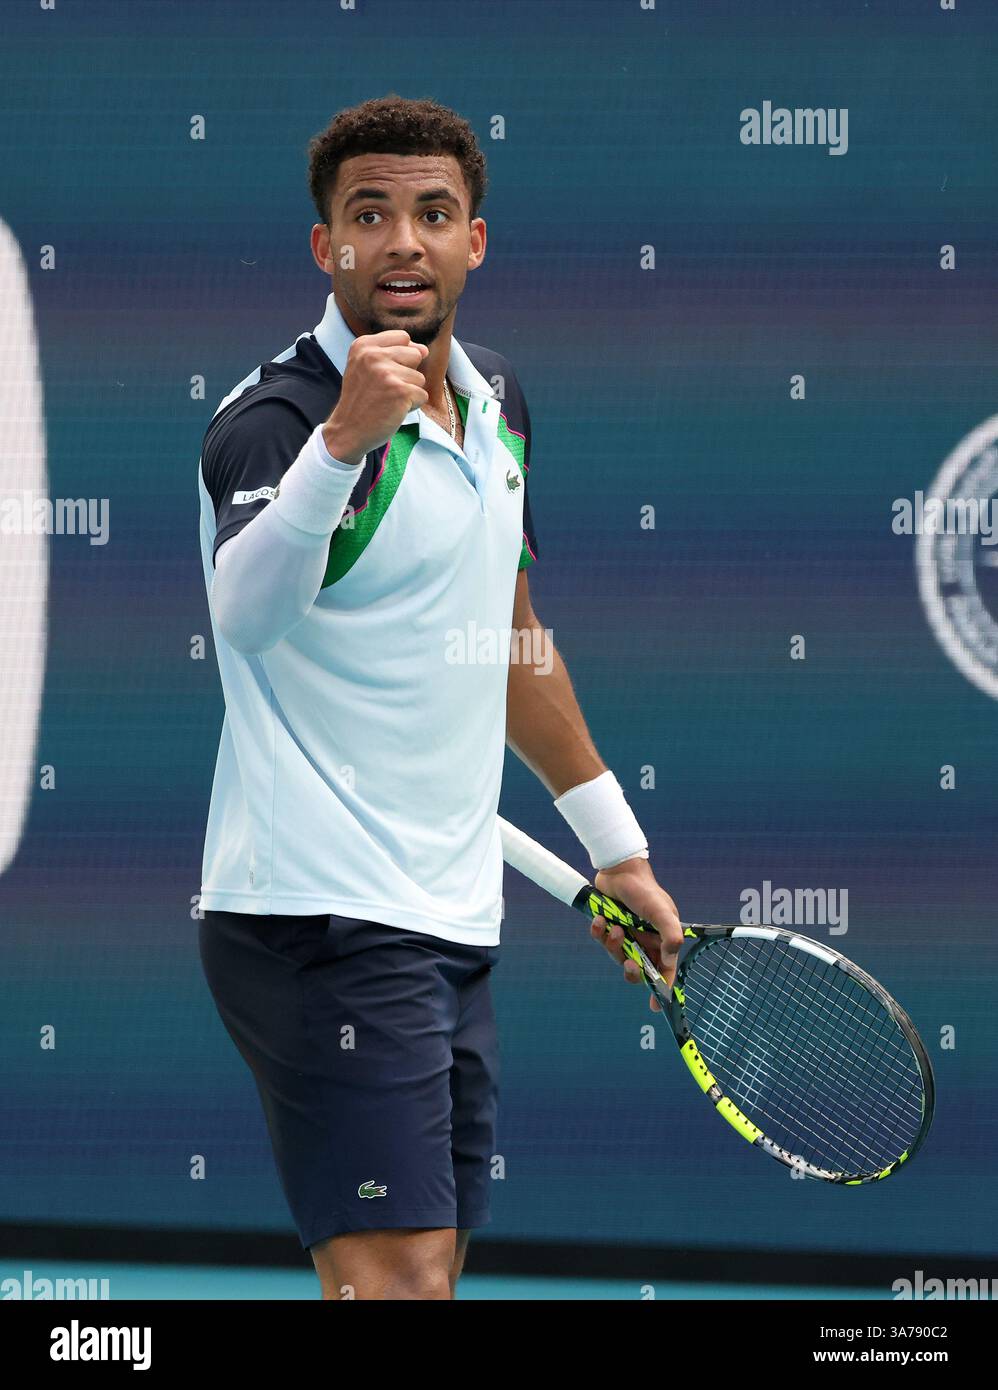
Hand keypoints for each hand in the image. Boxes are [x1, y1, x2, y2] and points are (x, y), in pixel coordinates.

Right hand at [322, 330, 429, 464]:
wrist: (348, 430)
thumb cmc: (361, 400)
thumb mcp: (366, 367)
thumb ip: (393, 352)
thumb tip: (424, 350)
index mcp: (363, 345)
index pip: (403, 337)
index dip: (402, 357)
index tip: (385, 373)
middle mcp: (373, 355)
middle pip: (415, 354)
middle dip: (407, 374)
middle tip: (386, 389)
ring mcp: (387, 372)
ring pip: (420, 377)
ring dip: (409, 392)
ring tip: (388, 400)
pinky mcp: (400, 391)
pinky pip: (422, 395)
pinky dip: (412, 406)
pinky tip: (393, 410)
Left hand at [589, 858, 683, 1010]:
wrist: (619, 869)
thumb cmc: (645, 890)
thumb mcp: (661, 911)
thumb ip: (669, 933)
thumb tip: (670, 957)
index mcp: (661, 940)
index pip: (664, 970)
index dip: (661, 989)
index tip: (656, 1006)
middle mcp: (644, 941)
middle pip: (638, 969)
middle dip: (632, 970)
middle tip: (629, 963)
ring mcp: (627, 935)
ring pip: (617, 955)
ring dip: (614, 945)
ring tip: (614, 926)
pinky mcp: (609, 927)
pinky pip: (602, 940)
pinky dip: (599, 932)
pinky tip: (599, 920)